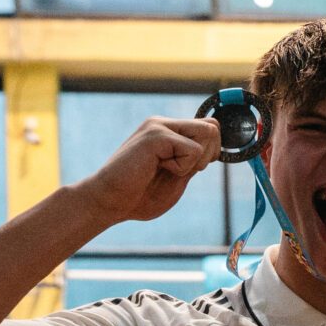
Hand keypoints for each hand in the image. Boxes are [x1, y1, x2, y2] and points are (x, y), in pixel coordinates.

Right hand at [67, 117, 220, 227]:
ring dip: (195, 161)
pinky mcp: (156, 135)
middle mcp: (163, 123)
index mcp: (169, 132)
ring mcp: (158, 126)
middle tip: (179, 171)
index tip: (192, 169)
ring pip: (207, 134)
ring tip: (167, 169)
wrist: (109, 202)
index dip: (212, 151)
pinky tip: (157, 169)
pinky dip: (182, 168)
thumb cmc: (140, 195)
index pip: (210, 127)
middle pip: (213, 128)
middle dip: (207, 156)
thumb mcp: (178, 176)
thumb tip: (217, 148)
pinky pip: (194, 150)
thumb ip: (194, 160)